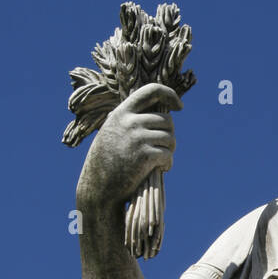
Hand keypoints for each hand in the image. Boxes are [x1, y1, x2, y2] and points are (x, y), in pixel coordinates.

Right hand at [76, 84, 181, 211]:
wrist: (98, 188)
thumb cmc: (106, 162)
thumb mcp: (111, 133)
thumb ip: (129, 120)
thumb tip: (157, 111)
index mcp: (121, 113)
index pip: (151, 90)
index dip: (169, 94)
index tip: (179, 106)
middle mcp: (129, 122)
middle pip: (167, 120)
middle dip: (169, 134)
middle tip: (163, 148)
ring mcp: (137, 138)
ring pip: (170, 138)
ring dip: (169, 150)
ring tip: (160, 160)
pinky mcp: (145, 155)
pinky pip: (168, 154)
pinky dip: (168, 163)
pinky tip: (161, 169)